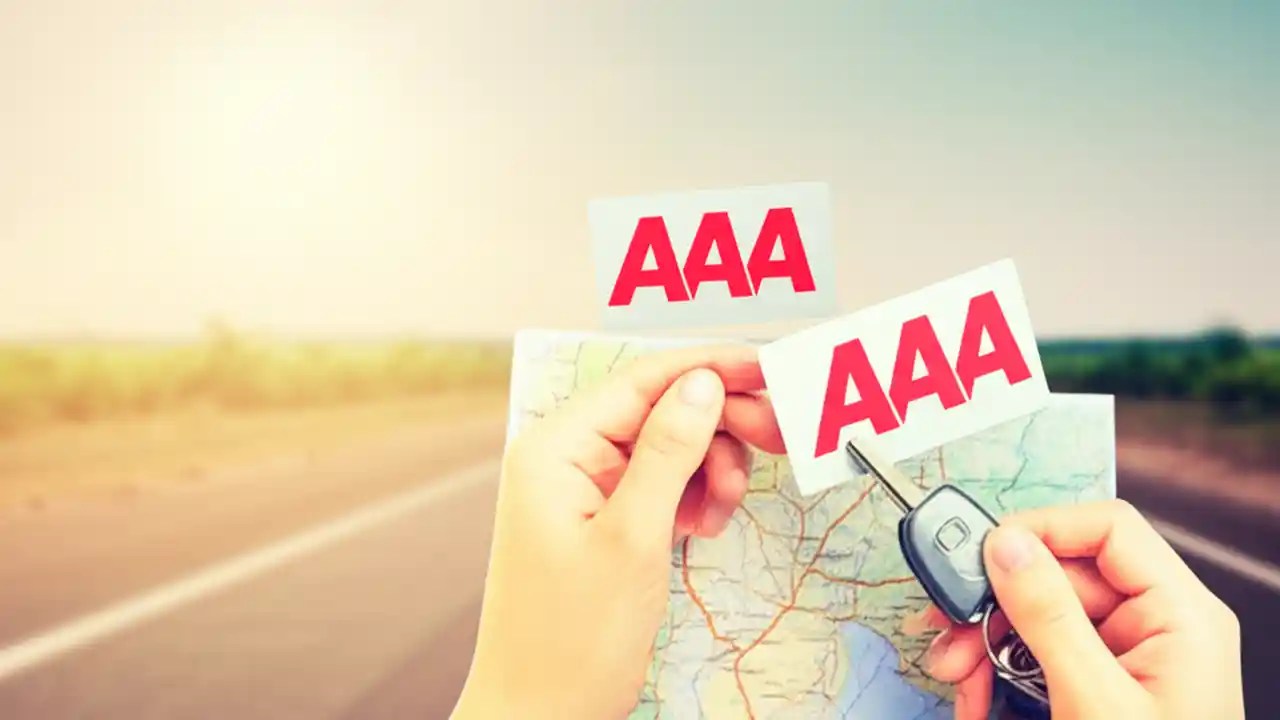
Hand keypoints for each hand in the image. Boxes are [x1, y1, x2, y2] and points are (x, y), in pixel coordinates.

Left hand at [451, 345, 784, 719]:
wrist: (541, 717)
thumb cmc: (572, 640)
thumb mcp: (633, 538)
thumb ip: (670, 452)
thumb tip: (702, 383)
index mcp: (556, 447)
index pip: (643, 379)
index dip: (710, 366)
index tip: (769, 367)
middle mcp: (565, 456)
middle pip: (660, 409)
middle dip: (720, 424)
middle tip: (778, 439)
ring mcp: (583, 489)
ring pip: (668, 447)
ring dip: (710, 467)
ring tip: (723, 509)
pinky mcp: (602, 520)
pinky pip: (659, 485)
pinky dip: (693, 496)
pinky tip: (704, 525)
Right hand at [916, 500, 1243, 719]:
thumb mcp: (1093, 702)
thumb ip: (1049, 617)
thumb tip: (1008, 545)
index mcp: (1180, 615)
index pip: (1109, 529)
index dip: (1042, 527)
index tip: (983, 552)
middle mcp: (1156, 625)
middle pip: (1060, 575)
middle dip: (993, 604)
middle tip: (945, 627)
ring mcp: (1127, 657)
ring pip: (1037, 617)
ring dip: (984, 643)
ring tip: (954, 676)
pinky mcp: (1099, 685)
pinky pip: (1037, 656)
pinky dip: (998, 674)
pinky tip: (976, 700)